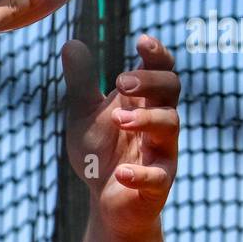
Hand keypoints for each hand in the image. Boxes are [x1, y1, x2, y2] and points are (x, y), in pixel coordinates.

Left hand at [61, 34, 179, 237]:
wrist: (105, 200)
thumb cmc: (101, 152)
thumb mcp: (84, 114)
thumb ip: (81, 82)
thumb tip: (71, 42)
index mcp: (145, 102)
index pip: (161, 69)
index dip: (157, 54)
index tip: (141, 41)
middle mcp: (160, 122)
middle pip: (171, 90)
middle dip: (150, 81)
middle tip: (120, 82)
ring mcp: (162, 153)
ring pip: (169, 127)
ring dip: (145, 119)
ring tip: (117, 119)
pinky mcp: (158, 185)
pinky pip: (157, 177)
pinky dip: (140, 174)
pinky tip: (121, 173)